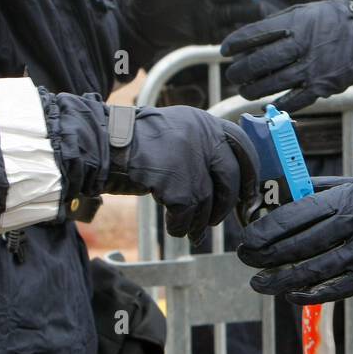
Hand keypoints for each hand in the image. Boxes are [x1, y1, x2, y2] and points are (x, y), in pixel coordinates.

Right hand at [108, 105, 258, 243]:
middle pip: (231, 177)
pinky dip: (181, 225)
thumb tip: (225, 180)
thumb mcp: (175, 135)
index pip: (243, 146)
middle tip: (217, 220)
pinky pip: (187, 212)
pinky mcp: (176, 180)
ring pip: (208, 199)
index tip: (250, 196)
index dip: (249, 174)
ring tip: (193, 232)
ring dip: (200, 221)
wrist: (102, 143)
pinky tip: (175, 227)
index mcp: (204, 122)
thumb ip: (200, 149)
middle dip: (227, 204)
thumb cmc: (134, 143)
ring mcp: (190, 157)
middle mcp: (202, 135)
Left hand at [220, 0, 352, 110]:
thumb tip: (254, 33)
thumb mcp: (307, 10)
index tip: (225, 50)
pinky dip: (280, 103)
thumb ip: (281, 21)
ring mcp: (312, 67)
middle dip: (241, 70)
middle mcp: (301, 45)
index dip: (236, 43)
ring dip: (254, 89)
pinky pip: (296, 99)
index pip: (256, 34)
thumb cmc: (336, 19)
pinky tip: (269, 105)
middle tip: (232, 75)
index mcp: (295, 24)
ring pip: (273, 83)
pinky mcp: (323, 85)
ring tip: (245, 91)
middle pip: (260, 61)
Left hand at [237, 176, 352, 302]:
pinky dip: (314, 293)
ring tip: (260, 283)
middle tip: (246, 259)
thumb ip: (324, 188)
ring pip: (318, 268)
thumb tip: (287, 189)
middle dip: (269, 254)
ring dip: (284, 279)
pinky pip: (339, 287)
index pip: (300, 214)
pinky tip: (293, 295)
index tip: (249, 237)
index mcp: (348, 199)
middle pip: (303, 243)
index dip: (271, 228)